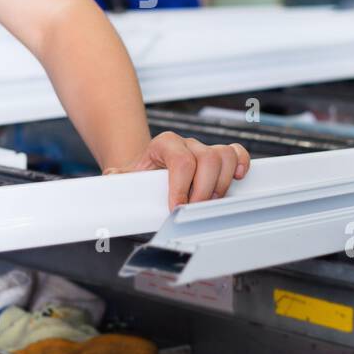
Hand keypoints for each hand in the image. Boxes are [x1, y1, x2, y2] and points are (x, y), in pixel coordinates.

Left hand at [104, 132, 250, 211]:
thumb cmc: (140, 177)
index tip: (177, 208)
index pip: (180, 161)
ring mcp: (203, 149)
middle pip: (207, 158)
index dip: (182, 187)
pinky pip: (236, 153)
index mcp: (163, 145)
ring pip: (224, 156)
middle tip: (194, 209)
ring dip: (221, 184)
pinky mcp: (218, 156)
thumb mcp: (125, 178)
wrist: (148, 171)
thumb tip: (112, 179)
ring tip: (208, 202)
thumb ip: (118, 179)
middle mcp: (186, 144)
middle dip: (203, 190)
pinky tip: (236, 178)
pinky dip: (241, 164)